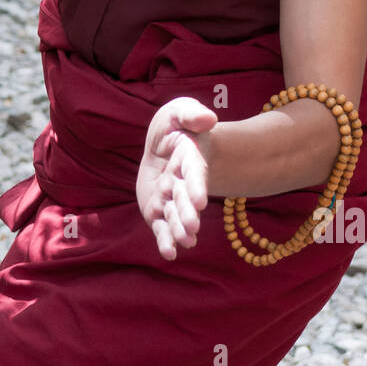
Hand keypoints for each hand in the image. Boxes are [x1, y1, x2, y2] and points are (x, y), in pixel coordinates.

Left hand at [136, 97, 217, 260]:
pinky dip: (165, 240)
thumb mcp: (179, 112)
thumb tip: (208, 118)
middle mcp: (182, 182)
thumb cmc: (175, 127)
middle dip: (188, 212)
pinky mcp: (158, 209)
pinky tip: (169, 253)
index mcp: (189, 158)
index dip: (197, 185)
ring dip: (180, 228)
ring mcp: (171, 198)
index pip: (194, 172)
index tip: (200, 200)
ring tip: (184, 241)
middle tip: (192, 227)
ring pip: (175, 215)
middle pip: (185, 198)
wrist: (166, 145)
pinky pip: (162, 226)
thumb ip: (191, 113)